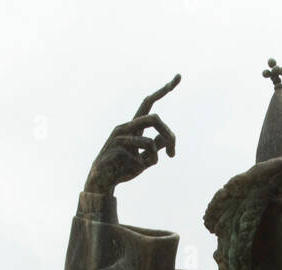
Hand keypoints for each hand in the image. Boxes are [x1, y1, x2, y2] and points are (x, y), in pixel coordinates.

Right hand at [84, 75, 180, 195]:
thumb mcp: (144, 158)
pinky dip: (141, 166)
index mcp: (134, 126)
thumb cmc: (123, 168)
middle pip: (155, 118)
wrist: (103, 181)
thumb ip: (154, 148)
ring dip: (154, 158)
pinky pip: (139, 157)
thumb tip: (167, 140)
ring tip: (147, 167)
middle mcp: (127, 126)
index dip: (164, 90)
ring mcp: (120, 136)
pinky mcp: (115, 147)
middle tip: (172, 154)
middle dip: (168, 135)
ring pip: (150, 142)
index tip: (179, 77)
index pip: (149, 103)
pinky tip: (130, 169)